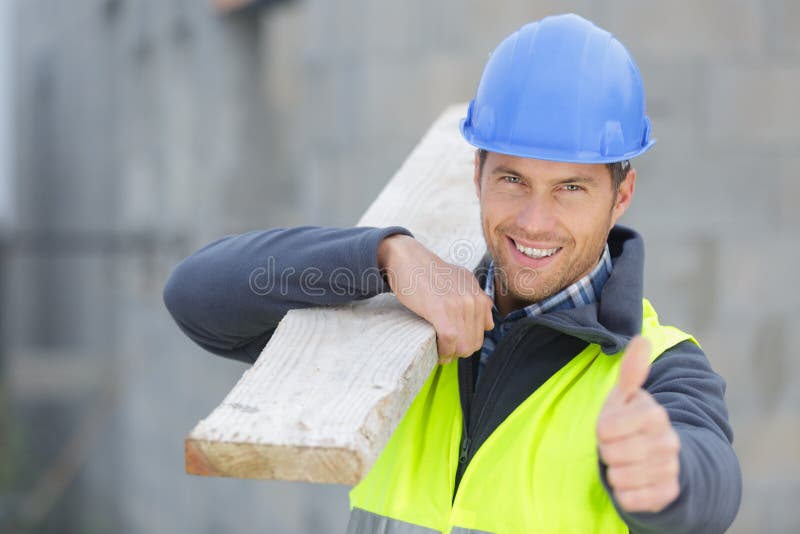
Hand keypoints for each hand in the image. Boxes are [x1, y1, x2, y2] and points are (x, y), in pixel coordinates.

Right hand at [378, 234, 493, 363]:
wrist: (408, 259)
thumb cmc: (430, 272)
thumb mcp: (461, 279)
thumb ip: (477, 299)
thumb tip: (488, 322)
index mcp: (478, 295)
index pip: (484, 331)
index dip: (470, 341)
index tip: (457, 344)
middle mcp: (472, 300)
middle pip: (474, 342)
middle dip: (460, 351)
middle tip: (446, 350)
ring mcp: (458, 305)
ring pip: (462, 345)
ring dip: (450, 354)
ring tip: (440, 352)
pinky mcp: (440, 310)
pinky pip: (449, 340)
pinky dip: (443, 351)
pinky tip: (437, 352)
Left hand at [596, 336, 680, 512]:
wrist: (661, 461)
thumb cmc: (633, 424)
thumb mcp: (627, 397)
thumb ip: (632, 371)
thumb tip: (642, 337)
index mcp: (655, 414)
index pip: (606, 429)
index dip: (604, 430)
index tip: (615, 428)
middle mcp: (668, 441)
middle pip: (610, 454)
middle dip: (608, 452)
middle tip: (621, 447)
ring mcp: (670, 469)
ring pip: (619, 477)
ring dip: (616, 472)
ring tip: (627, 463)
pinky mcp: (668, 494)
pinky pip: (629, 499)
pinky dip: (625, 494)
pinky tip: (635, 482)